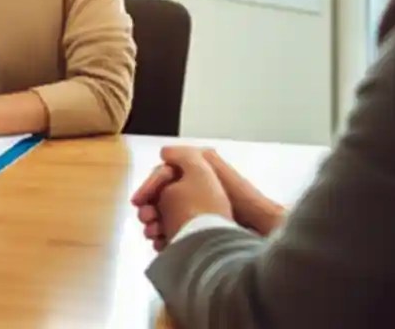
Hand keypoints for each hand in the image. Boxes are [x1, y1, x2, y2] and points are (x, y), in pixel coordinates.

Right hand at [131, 148, 284, 249]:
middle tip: (146, 220)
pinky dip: (167, 236)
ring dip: (156, 224)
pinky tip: (162, 243)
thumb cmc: (234, 195)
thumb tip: (164, 152)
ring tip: (153, 234)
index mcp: (197, 171)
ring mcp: (199, 210)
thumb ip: (183, 156)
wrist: (257, 225)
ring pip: (166, 216)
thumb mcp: (204, 166)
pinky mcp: (202, 229)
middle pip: (161, 197)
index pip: (162, 176)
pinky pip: (176, 231)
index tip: (138, 202)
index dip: (148, 188)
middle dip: (150, 209)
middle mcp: (197, 188)